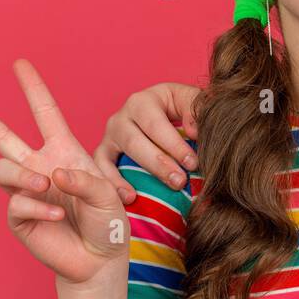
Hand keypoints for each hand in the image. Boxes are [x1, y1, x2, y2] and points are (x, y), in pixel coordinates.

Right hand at [0, 59, 129, 285]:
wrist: (100, 258)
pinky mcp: (19, 216)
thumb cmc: (108, 222)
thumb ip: (85, 179)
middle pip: (2, 137)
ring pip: (2, 169)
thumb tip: (52, 174)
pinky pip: (17, 202)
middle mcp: (40, 167)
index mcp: (64, 153)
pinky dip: (38, 206)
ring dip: (23, 175)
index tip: (20, 64)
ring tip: (45, 183)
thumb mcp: (108, 193)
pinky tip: (56, 215)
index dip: (33, 89)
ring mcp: (26, 192)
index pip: (45, 115)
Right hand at [92, 81, 201, 202]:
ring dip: (138, 176)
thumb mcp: (192, 103)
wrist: (169, 119)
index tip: (192, 163)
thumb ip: (196, 111)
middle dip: (159, 163)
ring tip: (158, 190)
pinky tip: (130, 197)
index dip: (173, 144)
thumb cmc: (184, 111)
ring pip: (119, 154)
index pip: (155, 123)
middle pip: (135, 141)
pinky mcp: (104, 151)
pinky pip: (102, 168)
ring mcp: (111, 133)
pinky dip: (113, 183)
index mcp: (145, 100)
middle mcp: (123, 115)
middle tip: (180, 181)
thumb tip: (194, 131)